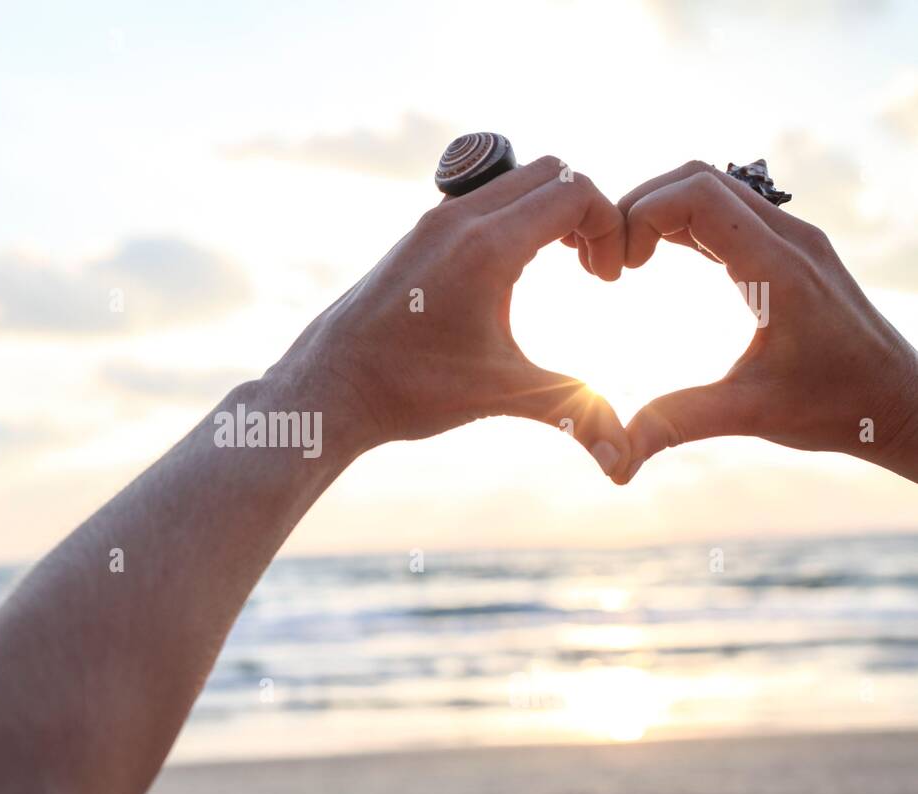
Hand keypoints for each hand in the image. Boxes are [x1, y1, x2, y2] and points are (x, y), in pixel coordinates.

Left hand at [266, 156, 630, 475]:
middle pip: (551, 171)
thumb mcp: (502, 393)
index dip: (610, 224)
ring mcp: (433, 221)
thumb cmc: (410, 389)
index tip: (606, 278)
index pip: (575, 191)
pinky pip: (483, 199)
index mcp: (487, 246)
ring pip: (514, 180)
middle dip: (587, 211)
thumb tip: (623, 462)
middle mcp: (459, 219)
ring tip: (562, 264)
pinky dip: (514, 215)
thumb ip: (573, 410)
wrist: (331, 387)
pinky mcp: (417, 234)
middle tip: (591, 267)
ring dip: (549, 210)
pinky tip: (515, 272)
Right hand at [610, 161, 917, 484]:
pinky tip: (656, 260)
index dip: (642, 216)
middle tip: (610, 262)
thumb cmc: (837, 407)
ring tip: (626, 260)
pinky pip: (725, 211)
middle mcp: (788, 238)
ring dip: (659, 211)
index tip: (618, 269)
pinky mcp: (787, 249)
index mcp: (779, 268)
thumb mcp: (752, 414)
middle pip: (697, 178)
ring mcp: (791, 238)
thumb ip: (680, 421)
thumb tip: (616, 456)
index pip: (697, 196)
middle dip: (640, 207)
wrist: (898, 402)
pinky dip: (681, 222)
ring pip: (711, 187)